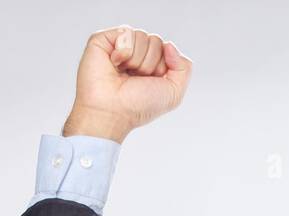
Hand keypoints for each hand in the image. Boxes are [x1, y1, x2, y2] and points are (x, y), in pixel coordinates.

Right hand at [62, 25, 191, 141]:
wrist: (113, 111)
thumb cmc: (139, 106)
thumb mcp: (174, 92)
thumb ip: (184, 68)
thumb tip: (169, 44)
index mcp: (152, 65)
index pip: (166, 48)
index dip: (163, 67)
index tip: (150, 83)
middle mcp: (136, 54)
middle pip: (156, 40)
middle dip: (150, 64)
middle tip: (135, 79)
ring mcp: (119, 46)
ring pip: (142, 36)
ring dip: (137, 61)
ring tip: (124, 74)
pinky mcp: (104, 39)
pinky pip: (126, 32)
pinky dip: (124, 51)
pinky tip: (115, 64)